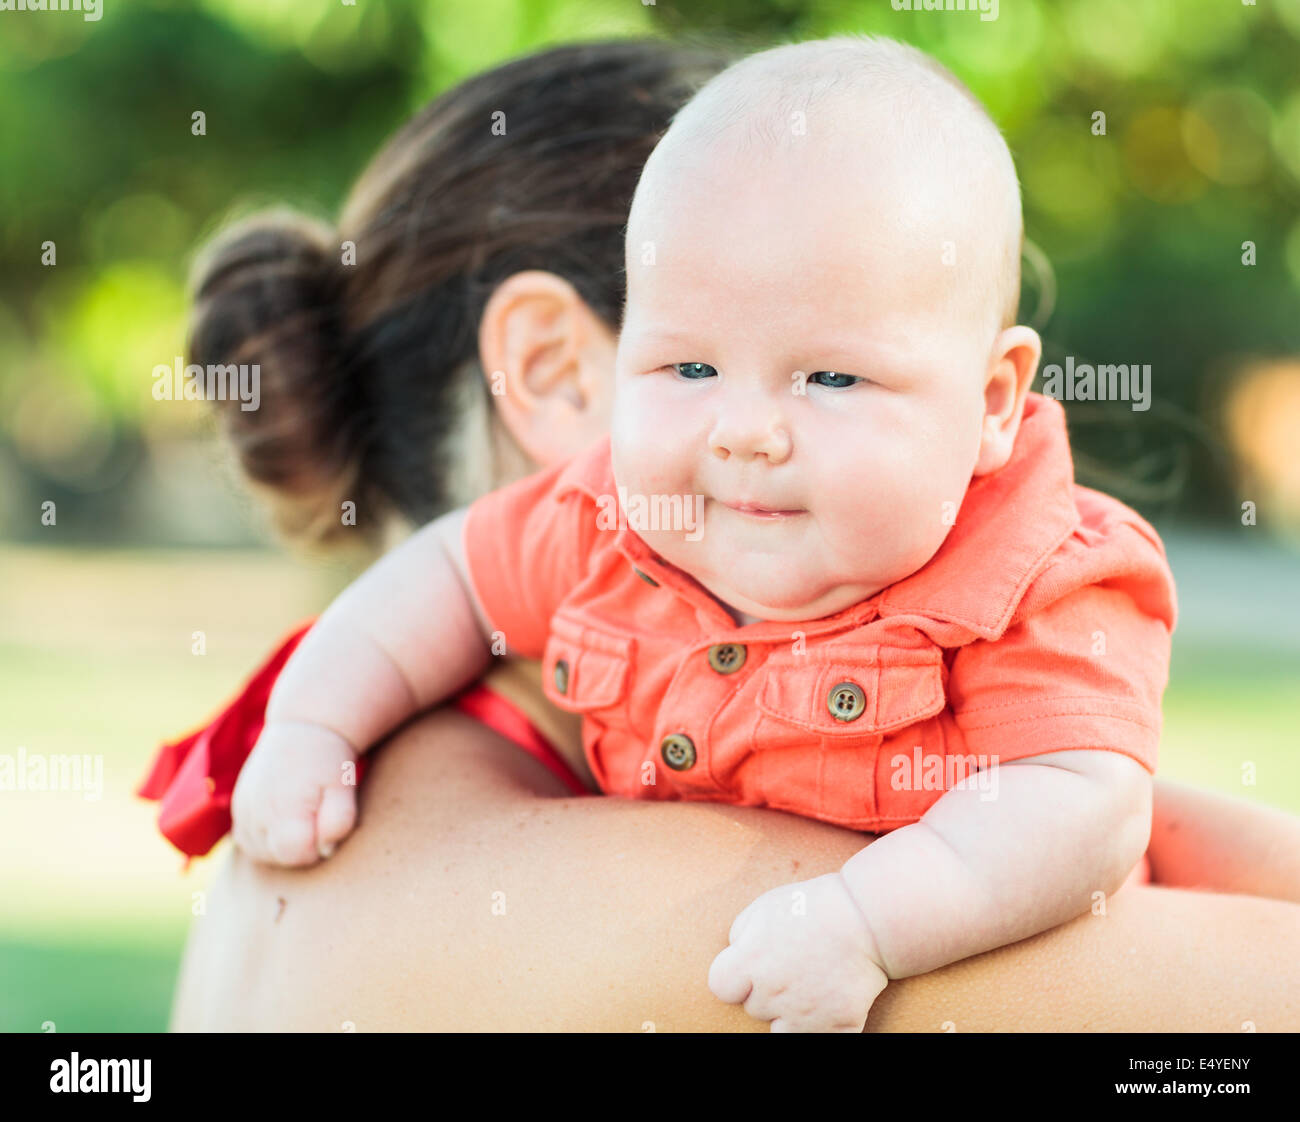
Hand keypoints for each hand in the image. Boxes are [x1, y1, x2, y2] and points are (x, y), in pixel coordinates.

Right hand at [231, 720, 359, 866]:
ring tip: (300, 816)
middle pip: (279, 857)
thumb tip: (326, 850)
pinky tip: (283, 821)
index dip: (318, 848)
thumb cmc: (327, 759)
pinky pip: (247, 842)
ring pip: (261, 853)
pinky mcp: (237, 808)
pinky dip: (265, 840)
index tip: (327, 824)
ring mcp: (242, 810)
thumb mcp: (343, 785)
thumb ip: (339, 821)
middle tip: (316, 815)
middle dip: (302, 848)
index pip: (296, 855)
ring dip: (282, 846)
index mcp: (284, 807)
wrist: (303, 727)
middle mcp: (256, 811)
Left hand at [708, 872, 887, 1031]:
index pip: (720, 987)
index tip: (751, 965)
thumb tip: (734, 959)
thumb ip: (739, 937)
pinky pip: (817, 1037)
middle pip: (753, 1007)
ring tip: (808, 982)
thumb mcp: (763, 907)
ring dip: (789, 1011)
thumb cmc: (811, 908)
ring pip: (780, 1029)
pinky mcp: (837, 1028)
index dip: (734, 976)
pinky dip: (821, 1023)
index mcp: (751, 962)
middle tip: (792, 963)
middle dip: (766, 989)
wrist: (866, 918)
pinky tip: (828, 997)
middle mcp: (773, 994)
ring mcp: (805, 1015)